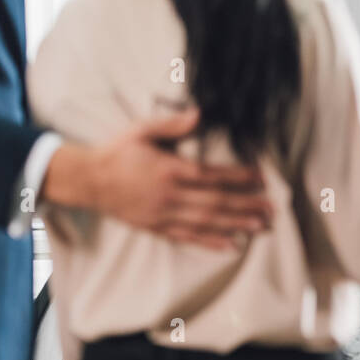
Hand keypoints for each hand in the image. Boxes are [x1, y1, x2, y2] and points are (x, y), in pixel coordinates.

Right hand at [41, 109, 273, 250]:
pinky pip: (188, 238)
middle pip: (215, 203)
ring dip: (236, 225)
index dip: (239, 177)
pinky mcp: (156, 228)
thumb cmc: (117, 152)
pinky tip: (231, 245)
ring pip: (206, 223)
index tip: (261, 177)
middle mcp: (169, 196)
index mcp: (168, 170)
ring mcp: (163, 215)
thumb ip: (172, 124)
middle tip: (272, 208)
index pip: (212, 176)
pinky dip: (211, 243)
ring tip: (261, 226)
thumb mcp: (142, 130)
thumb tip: (199, 114)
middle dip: (246, 205)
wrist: (87, 181)